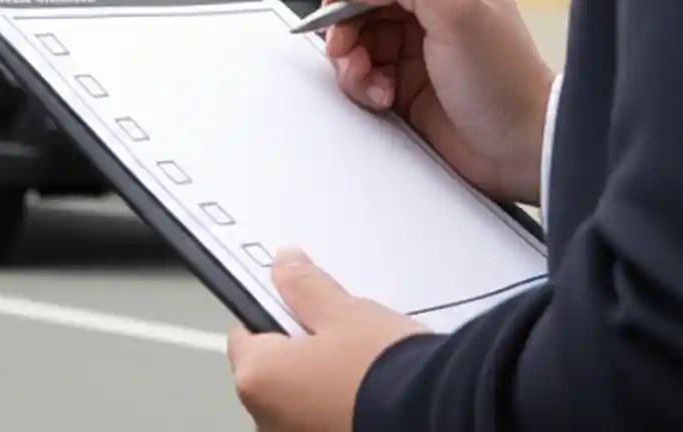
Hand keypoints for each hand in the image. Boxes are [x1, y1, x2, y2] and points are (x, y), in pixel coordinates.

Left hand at [228, 247, 427, 431]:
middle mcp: (267, 420)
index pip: (244, 333)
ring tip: (362, 365)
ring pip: (298, 398)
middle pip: (271, 370)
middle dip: (299, 350)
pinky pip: (320, 419)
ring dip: (319, 382)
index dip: (272, 312)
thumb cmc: (387, 373)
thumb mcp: (344, 312)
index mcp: (258, 379)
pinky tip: (369, 395)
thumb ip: (305, 287)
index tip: (297, 304)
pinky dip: (336, 406)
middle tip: (339, 334)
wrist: (438, 417)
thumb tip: (285, 264)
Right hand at [324, 0, 555, 204]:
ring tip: (364, 78)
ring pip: (355, 32)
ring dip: (349, 57)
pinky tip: (381, 97)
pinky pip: (360, 69)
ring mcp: (415, 42)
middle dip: (345, 19)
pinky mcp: (402, 79)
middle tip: (342, 44)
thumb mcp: (457, 12)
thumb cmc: (505, 82)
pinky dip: (360, 83)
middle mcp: (431, 3)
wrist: (518, 151)